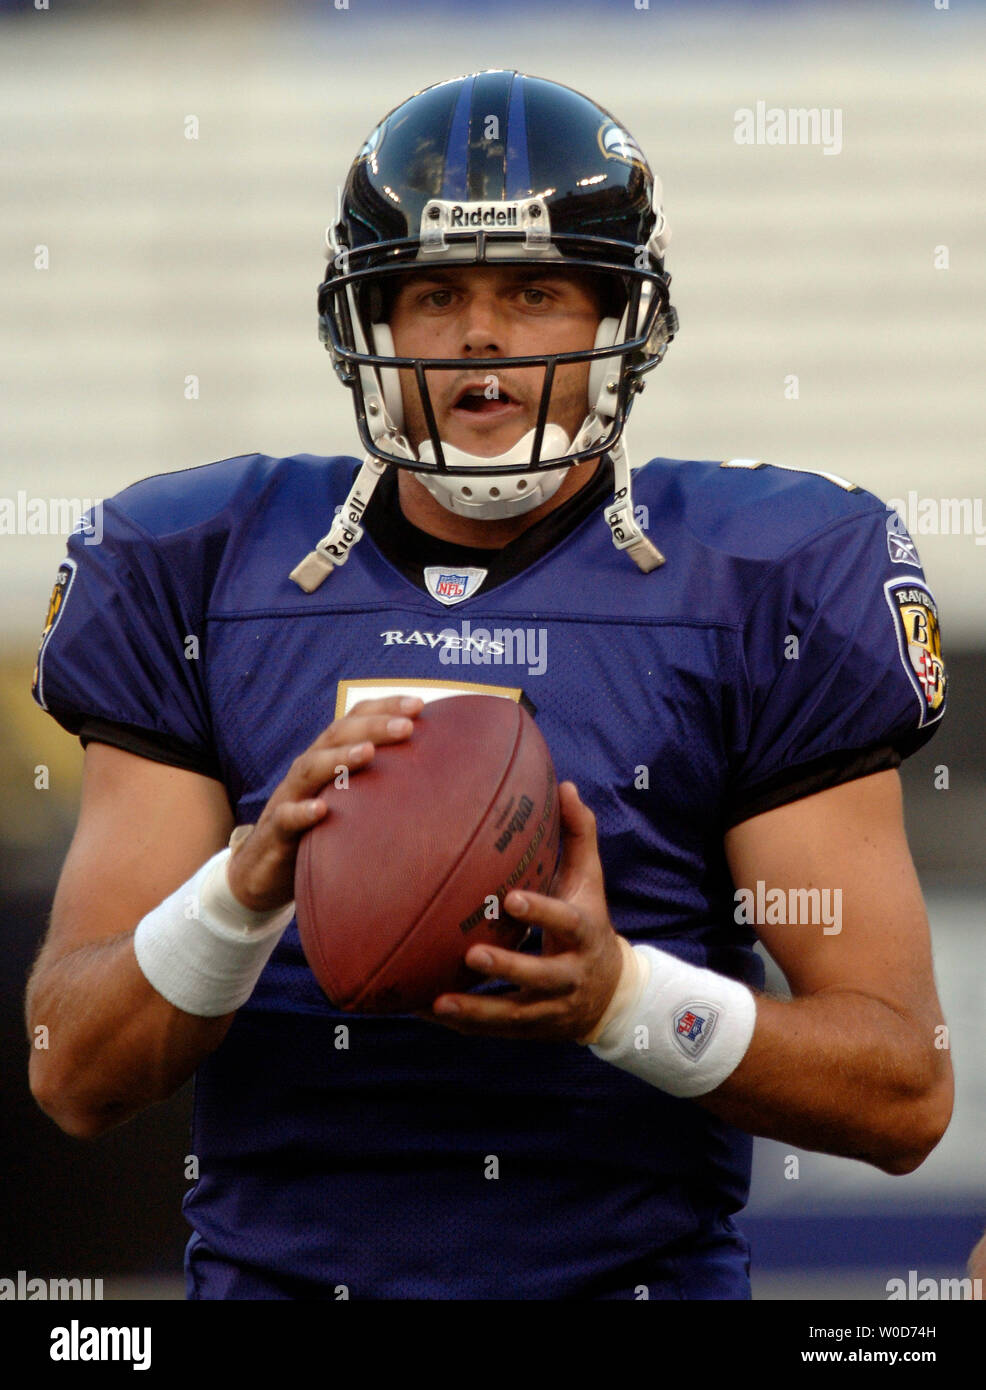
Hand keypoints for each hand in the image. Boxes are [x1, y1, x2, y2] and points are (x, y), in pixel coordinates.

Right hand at [226, 695, 423, 911]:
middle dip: (372, 726)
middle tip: (408, 725)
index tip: (421, 704)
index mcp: (328, 758)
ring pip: (310, 768)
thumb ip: (379, 785)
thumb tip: (435, 779)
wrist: (262, 871)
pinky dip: (303, 812)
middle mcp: (308, 770)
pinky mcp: (276, 832)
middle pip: (337, 736)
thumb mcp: (348, 802)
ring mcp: (289, 798)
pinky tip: (323, 810)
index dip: (384, 708)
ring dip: (340, 758)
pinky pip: (287, 818)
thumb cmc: (317, 831)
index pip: (354, 720)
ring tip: (370, 752)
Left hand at [417, 782, 624, 1041]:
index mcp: (584, 933)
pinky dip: (460, 1022)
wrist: (612, 996)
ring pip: (513, 1013)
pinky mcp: (529, 1029)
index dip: (541, 913)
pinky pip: (492, 1029)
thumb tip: (563, 786)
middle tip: (470, 953)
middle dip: (508, 966)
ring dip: (476, 1009)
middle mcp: (570, 975)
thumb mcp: (590, 882)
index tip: (511, 899)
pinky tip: (422, 1010)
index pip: (566, 922)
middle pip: (541, 975)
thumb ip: (578, 835)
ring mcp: (550, 1008)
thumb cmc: (589, 924)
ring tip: (438, 1000)